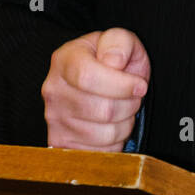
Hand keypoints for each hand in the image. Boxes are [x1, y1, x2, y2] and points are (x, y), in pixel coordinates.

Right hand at [42, 27, 150, 151]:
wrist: (95, 80)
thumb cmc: (110, 61)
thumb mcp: (119, 41)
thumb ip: (119, 42)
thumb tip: (113, 61)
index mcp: (65, 60)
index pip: (88, 77)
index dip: (121, 85)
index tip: (140, 86)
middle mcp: (54, 90)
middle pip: (103, 110)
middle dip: (129, 105)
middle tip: (131, 97)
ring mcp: (54, 119)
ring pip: (105, 135)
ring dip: (124, 124)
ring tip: (121, 109)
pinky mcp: (61, 143)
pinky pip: (99, 153)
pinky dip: (114, 143)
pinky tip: (111, 125)